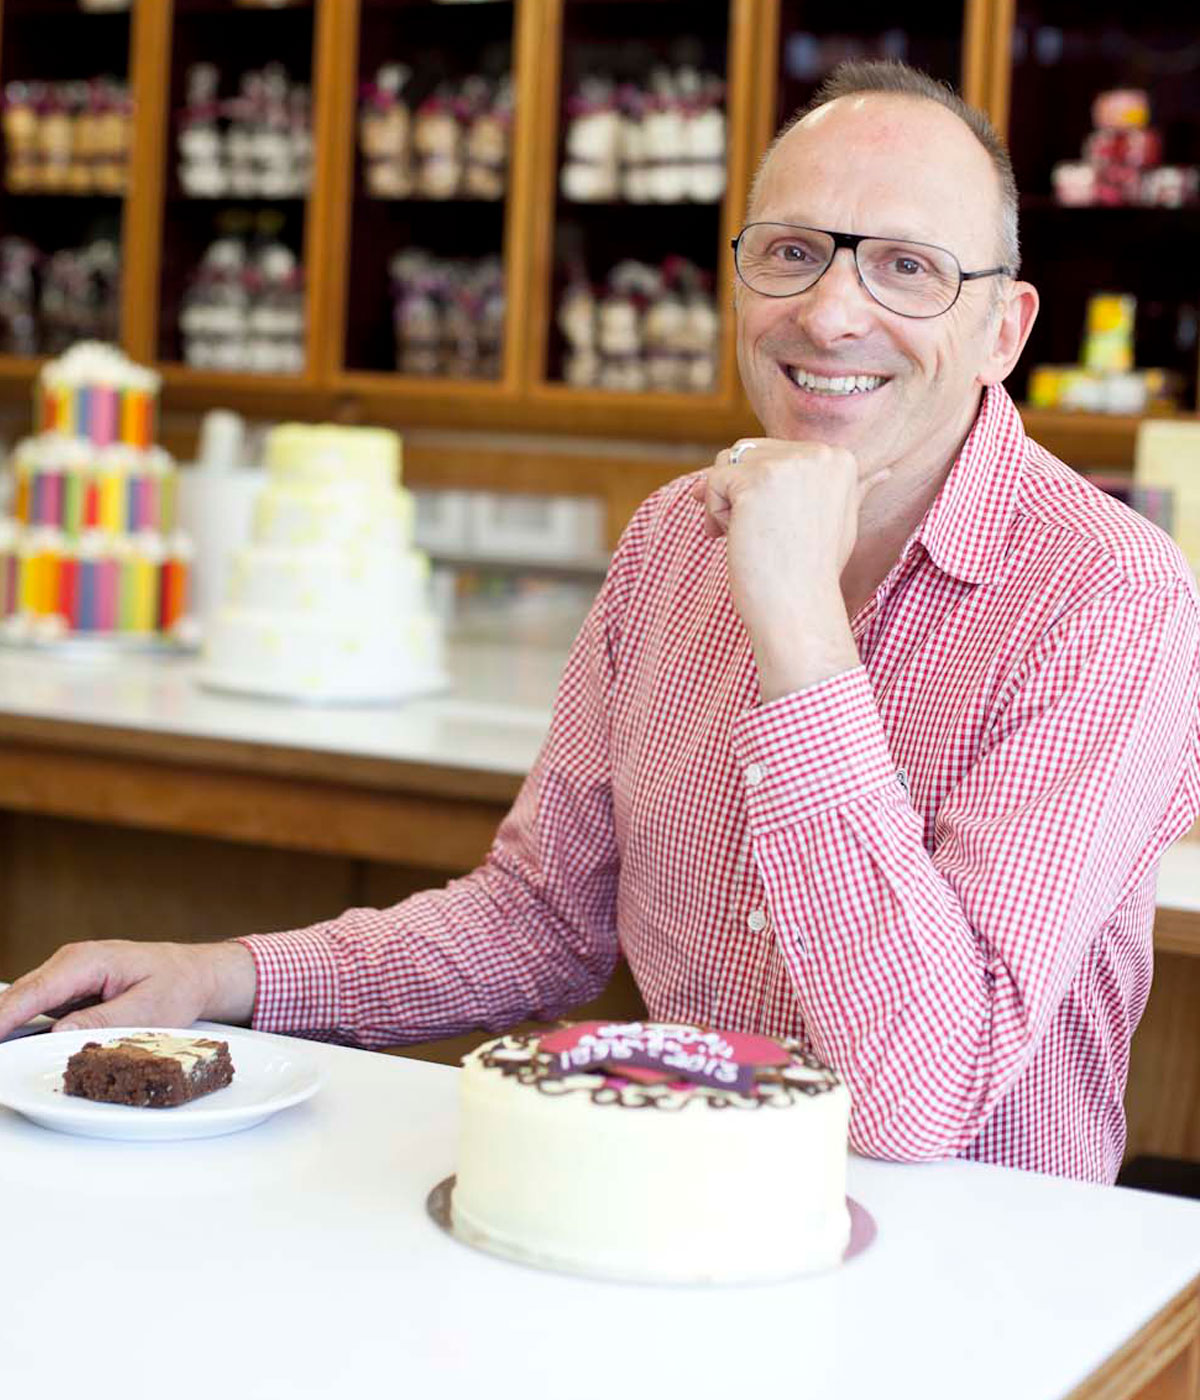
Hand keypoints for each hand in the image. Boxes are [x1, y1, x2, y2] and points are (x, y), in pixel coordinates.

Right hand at [0, 939, 257, 1039]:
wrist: (195, 973)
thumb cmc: (179, 984)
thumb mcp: (149, 1008)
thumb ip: (103, 1020)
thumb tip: (59, 1033)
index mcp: (86, 962)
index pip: (31, 992)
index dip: (1, 1018)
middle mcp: (69, 964)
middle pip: (17, 998)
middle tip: (1, 1061)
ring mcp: (66, 978)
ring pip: (22, 1006)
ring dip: (7, 1029)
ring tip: (8, 1059)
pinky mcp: (68, 992)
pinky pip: (35, 1011)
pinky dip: (21, 1029)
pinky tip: (14, 1049)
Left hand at [691, 438, 889, 699]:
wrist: (800, 609)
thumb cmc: (815, 573)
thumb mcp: (843, 522)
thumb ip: (854, 490)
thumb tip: (885, 473)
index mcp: (839, 458)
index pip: (772, 453)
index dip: (761, 492)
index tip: (775, 527)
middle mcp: (817, 452)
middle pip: (745, 453)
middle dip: (739, 495)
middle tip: (760, 537)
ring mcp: (787, 464)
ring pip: (726, 466)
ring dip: (724, 505)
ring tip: (750, 538)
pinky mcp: (756, 481)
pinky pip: (711, 484)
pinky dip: (714, 516)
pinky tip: (737, 540)